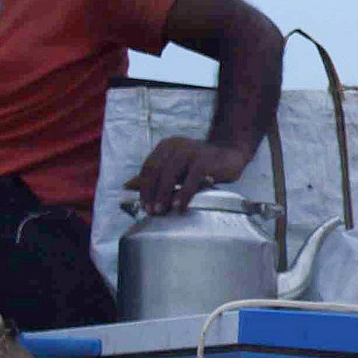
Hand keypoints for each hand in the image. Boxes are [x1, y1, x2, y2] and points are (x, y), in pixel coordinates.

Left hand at [133, 135, 252, 216]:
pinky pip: (190, 180)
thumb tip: (127, 186)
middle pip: (156, 170)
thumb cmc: (201, 163)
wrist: (230, 154)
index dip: (143, 187)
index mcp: (166, 146)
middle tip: (150, 211)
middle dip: (151, 192)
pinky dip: (183, 194)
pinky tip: (179, 206)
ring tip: (161, 211)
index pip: (148, 167)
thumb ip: (155, 176)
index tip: (143, 205)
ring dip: (163, 194)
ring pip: (170, 174)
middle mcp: (176, 146)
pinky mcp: (205, 161)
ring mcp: (191, 151)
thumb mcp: (176, 167)